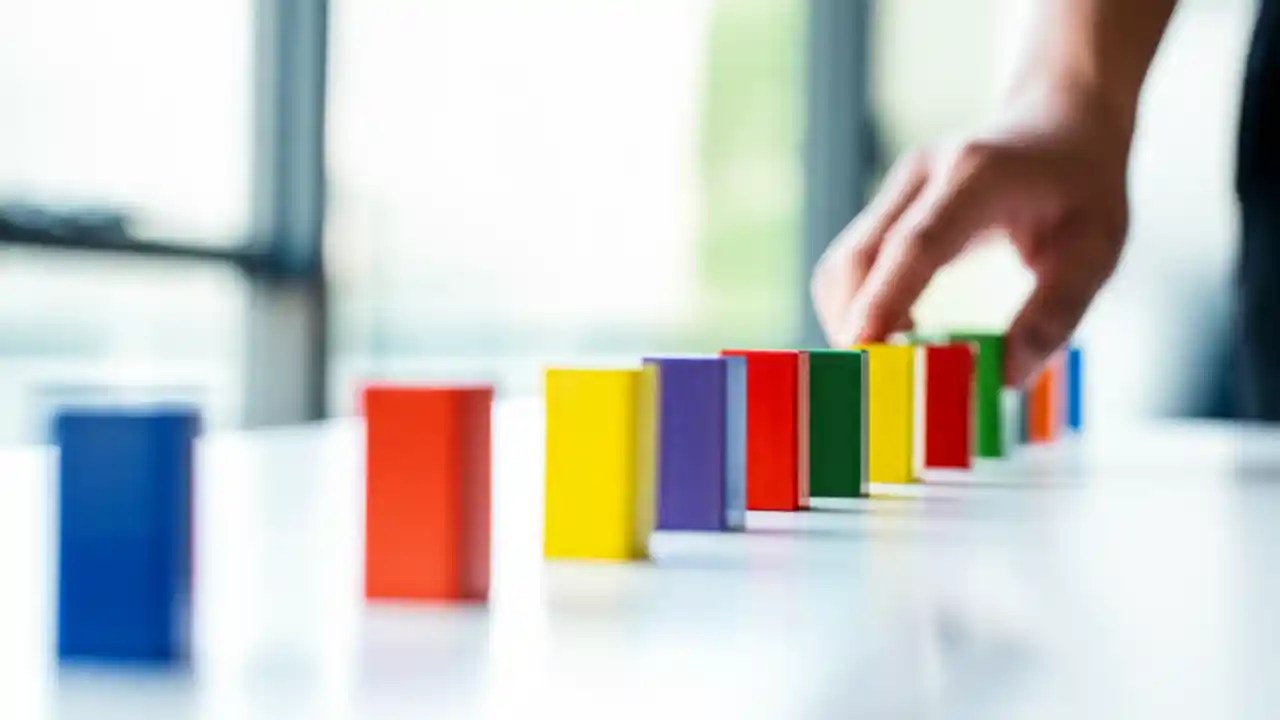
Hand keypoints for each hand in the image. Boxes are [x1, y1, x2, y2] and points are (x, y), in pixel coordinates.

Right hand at [810, 90, 1131, 385]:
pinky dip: (860, 306)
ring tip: (895, 361)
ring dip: (853, 319)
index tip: (863, 352)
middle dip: (858, 323)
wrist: (1059, 118)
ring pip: (844, 264)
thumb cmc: (1083, 187)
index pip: (917, 243)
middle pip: (860, 257)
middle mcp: (923, 175)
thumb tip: (1008, 376)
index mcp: (978, 175)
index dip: (884, 300)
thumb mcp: (1097, 248)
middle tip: (885, 381)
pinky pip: (851, 265)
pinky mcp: (885, 207)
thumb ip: (1055, 311)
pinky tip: (897, 333)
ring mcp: (897, 189)